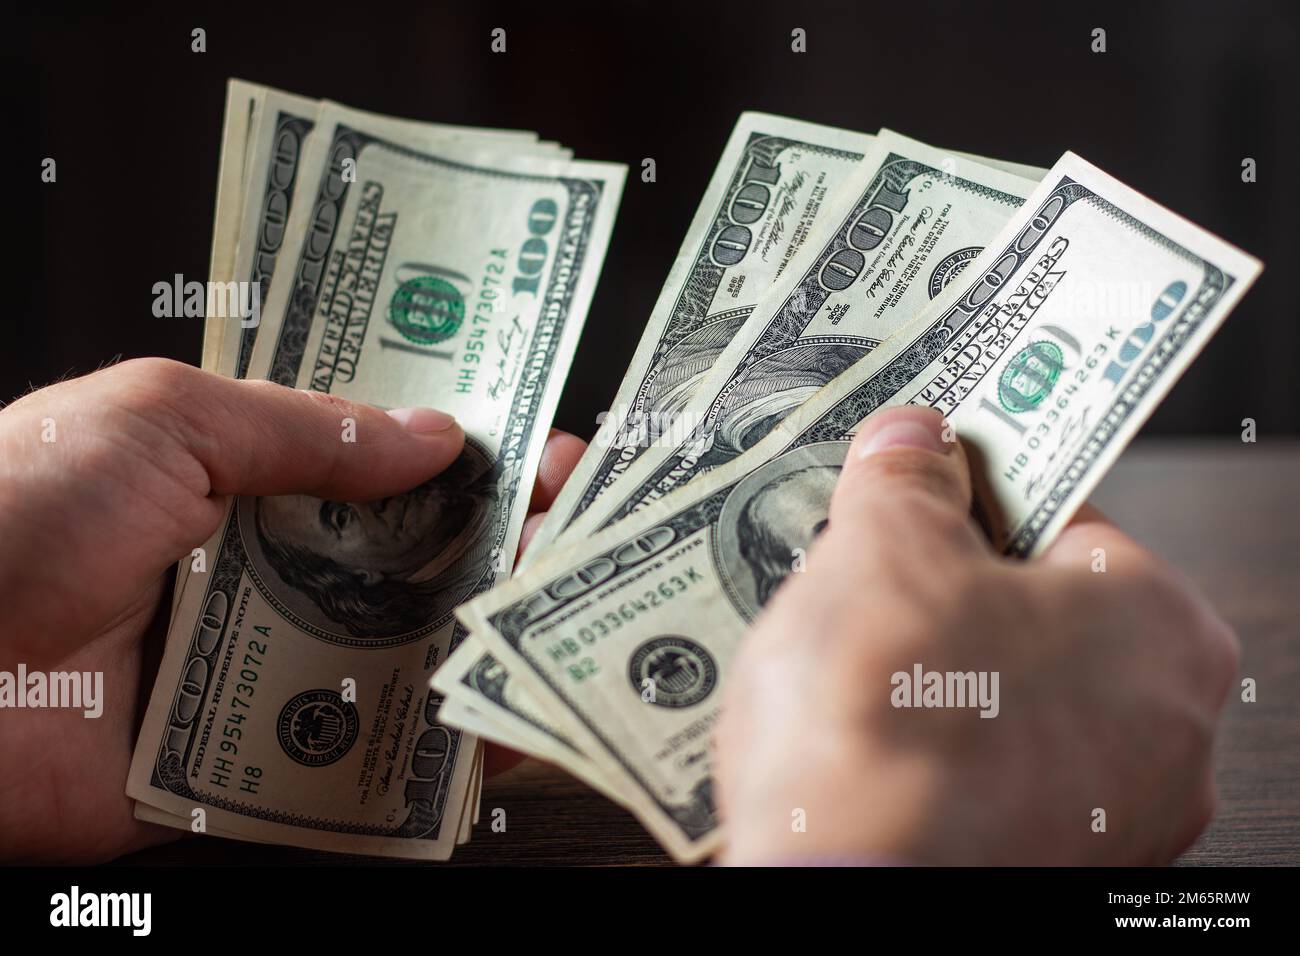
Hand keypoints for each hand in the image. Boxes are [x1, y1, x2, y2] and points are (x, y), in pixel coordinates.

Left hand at [0, 358, 583, 861]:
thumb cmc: (10, 514)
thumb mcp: (163, 420)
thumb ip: (305, 427)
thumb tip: (434, 435)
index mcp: (242, 481)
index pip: (382, 459)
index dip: (469, 452)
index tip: (544, 445)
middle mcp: (264, 573)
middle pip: (412, 560)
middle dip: (505, 545)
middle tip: (587, 530)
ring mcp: (262, 670)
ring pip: (402, 659)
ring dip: (487, 644)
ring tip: (575, 621)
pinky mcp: (249, 764)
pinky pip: (355, 762)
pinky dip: (430, 757)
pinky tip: (501, 731)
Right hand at [715, 407, 1238, 864]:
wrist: (841, 889)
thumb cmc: (888, 722)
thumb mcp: (884, 548)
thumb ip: (906, 478)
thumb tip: (911, 441)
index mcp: (1161, 627)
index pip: (1064, 521)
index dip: (971, 494)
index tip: (919, 487)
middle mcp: (1165, 733)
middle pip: (1036, 617)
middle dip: (945, 594)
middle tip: (864, 580)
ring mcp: (1110, 817)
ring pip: (1006, 704)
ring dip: (933, 678)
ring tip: (845, 669)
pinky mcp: (1044, 870)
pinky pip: (984, 783)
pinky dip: (929, 758)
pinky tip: (860, 748)